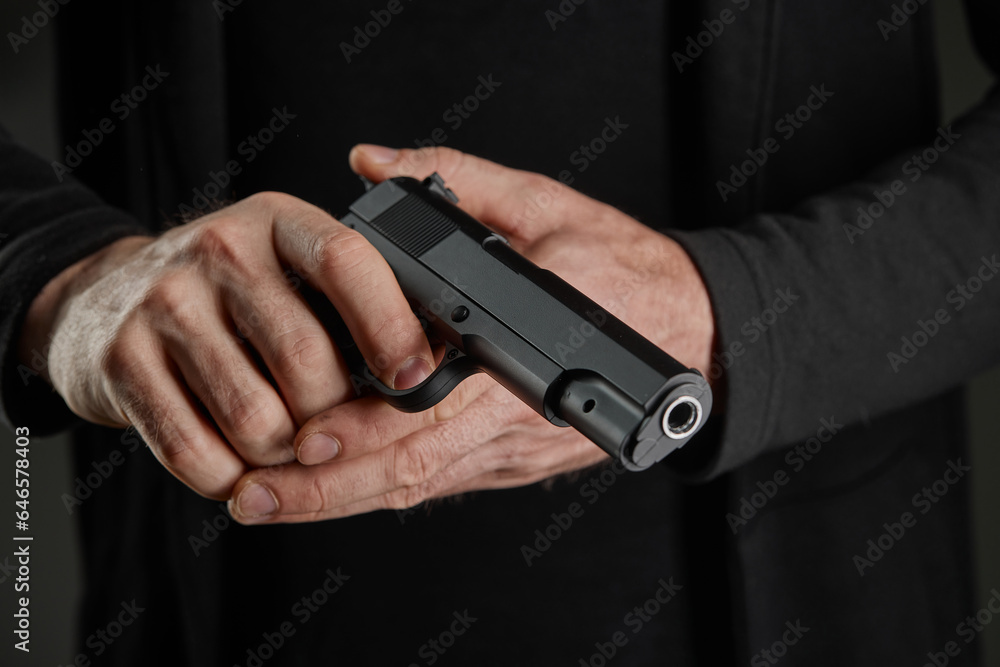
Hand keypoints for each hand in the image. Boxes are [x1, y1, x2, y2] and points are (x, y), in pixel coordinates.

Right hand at [19, 193, 434, 498]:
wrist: (103, 302)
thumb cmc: (227, 297)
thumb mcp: (289, 269)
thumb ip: (351, 303)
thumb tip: (421, 371)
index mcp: (280, 221)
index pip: (348, 262)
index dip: (390, 326)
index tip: (414, 378)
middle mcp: (221, 250)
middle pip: (306, 358)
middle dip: (333, 417)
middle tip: (331, 429)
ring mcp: (166, 303)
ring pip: (255, 417)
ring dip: (281, 456)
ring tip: (281, 446)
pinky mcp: (122, 359)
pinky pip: (193, 449)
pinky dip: (227, 478)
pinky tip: (235, 465)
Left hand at [227, 144, 715, 522]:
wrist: (693, 331)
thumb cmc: (623, 269)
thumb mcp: (550, 206)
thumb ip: (460, 180)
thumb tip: (373, 164)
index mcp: (532, 351)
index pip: (443, 409)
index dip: (372, 431)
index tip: (307, 436)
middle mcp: (521, 415)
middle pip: (418, 469)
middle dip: (329, 489)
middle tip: (253, 494)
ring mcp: (518, 447)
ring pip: (423, 487)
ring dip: (342, 502)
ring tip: (267, 501)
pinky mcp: (514, 459)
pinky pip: (439, 482)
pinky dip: (377, 491)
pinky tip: (326, 489)